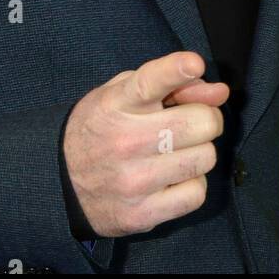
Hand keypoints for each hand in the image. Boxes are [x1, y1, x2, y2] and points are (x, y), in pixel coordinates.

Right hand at [62, 51, 228, 238]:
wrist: (59, 179)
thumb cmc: (102, 127)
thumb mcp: (123, 93)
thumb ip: (171, 84)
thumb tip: (219, 92)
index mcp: (117, 103)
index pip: (149, 81)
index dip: (176, 70)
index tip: (194, 64)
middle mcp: (124, 141)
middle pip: (200, 123)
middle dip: (206, 118)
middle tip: (191, 123)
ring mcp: (132, 181)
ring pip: (205, 158)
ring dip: (200, 152)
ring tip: (176, 153)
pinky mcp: (140, 215)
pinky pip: (196, 194)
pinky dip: (192, 185)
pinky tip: (171, 179)